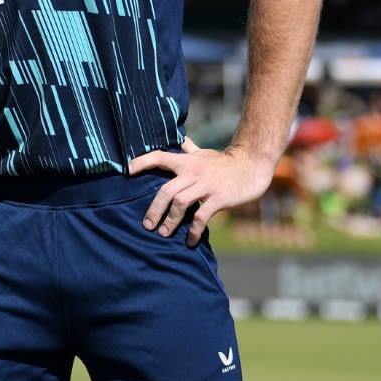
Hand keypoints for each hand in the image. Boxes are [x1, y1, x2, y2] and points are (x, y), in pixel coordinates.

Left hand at [129, 137, 276, 246]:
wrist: (253, 164)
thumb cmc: (225, 161)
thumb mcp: (204, 153)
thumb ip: (189, 149)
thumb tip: (180, 140)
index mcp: (186, 161)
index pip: (159, 157)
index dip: (142, 162)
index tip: (127, 170)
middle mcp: (193, 172)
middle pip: (165, 190)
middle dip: (154, 209)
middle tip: (147, 225)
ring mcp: (206, 185)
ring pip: (180, 204)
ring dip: (170, 221)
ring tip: (163, 234)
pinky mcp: (219, 198)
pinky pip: (201, 217)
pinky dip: (193, 231)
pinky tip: (190, 241)